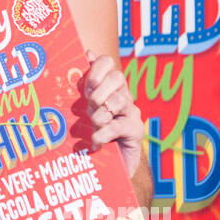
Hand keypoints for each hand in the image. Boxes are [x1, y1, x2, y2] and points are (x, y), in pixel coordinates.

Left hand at [83, 49, 144, 177]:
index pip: (107, 63)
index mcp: (110, 87)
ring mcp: (132, 113)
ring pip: (119, 101)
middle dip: (98, 92)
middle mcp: (124, 95)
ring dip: (100, 115)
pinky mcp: (135, 130)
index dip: (95, 71)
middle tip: (89, 108)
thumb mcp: (84, 109)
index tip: (84, 88)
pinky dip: (102, 135)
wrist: (112, 167)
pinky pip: (118, 126)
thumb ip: (86, 84)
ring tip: (93, 127)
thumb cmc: (94, 134)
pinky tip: (95, 143)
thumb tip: (88, 52)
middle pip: (117, 77)